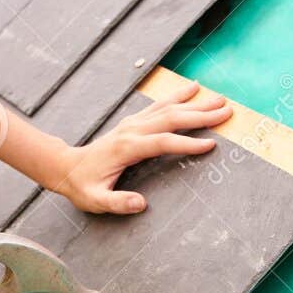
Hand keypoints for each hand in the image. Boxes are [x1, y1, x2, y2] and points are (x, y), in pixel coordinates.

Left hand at [49, 81, 231, 213]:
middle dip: (201, 115)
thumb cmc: (82, 186)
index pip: (163, 142)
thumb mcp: (95, 200)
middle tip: (226, 111)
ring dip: (195, 103)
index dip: (187, 143)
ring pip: (168, 108)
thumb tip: (141, 204)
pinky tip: (192, 89)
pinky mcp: (133, 122)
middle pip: (171, 118)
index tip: (211, 144)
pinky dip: (178, 96)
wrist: (66, 167)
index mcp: (127, 148)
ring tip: (219, 99)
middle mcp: (132, 131)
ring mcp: (132, 123)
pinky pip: (159, 105)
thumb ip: (117, 203)